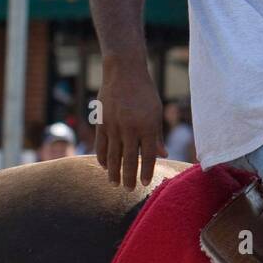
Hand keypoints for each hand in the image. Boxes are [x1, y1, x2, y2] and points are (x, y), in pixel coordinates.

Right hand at [95, 57, 166, 188]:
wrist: (124, 72)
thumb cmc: (145, 93)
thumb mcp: (156, 112)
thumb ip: (156, 135)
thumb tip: (162, 155)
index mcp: (148, 126)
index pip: (148, 156)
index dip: (147, 171)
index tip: (146, 183)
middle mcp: (130, 128)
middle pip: (129, 160)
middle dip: (129, 177)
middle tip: (129, 190)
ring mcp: (113, 126)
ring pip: (113, 156)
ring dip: (113, 172)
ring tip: (115, 184)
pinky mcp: (101, 123)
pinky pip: (100, 145)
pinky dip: (102, 158)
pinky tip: (104, 167)